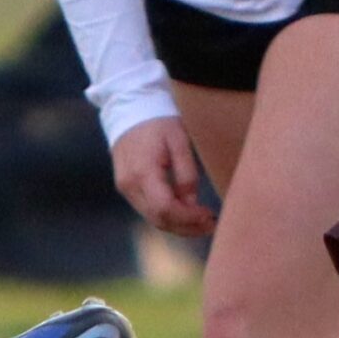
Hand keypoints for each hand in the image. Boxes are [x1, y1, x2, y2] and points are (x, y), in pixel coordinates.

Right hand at [110, 116, 217, 236]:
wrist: (131, 110)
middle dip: (187, 227)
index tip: (209, 215)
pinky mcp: (128, 188)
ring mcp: (126, 188)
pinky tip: (188, 214)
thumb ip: (186, 173)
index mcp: (142, 173)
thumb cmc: (159, 123)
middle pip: (159, 219)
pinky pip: (149, 210)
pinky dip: (170, 216)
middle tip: (212, 225)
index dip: (188, 217)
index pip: (165, 208)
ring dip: (179, 225)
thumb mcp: (179, 141)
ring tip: (204, 223)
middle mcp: (129, 185)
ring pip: (153, 218)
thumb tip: (192, 203)